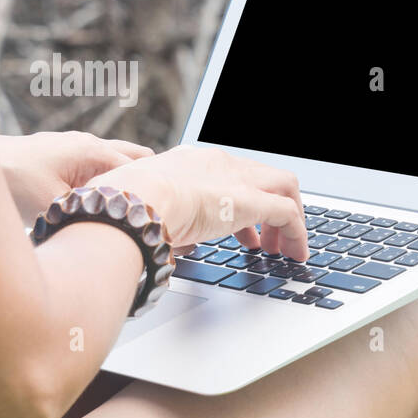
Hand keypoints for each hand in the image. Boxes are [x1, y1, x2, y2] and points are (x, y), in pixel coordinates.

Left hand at [0, 131, 154, 220]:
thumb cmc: (14, 180)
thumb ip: (92, 211)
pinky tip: (101, 200)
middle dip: (147, 179)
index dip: (152, 191)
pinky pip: (98, 165)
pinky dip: (107, 178)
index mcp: (95, 152)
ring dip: (124, 179)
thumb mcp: (59, 204)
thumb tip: (116, 225)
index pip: (140, 170)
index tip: (161, 214)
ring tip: (130, 205)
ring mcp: (76, 146)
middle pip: (136, 157)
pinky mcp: (64, 154)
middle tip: (155, 205)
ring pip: (117, 160)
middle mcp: (90, 144)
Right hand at [88, 145, 308, 260]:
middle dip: (270, 206)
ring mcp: (236, 179)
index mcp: (189, 162)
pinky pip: (289, 214)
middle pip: (262, 176)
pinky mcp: (252, 201)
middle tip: (266, 239)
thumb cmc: (119, 209)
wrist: (129, 203)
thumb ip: (148, 220)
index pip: (228, 174)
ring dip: (288, 219)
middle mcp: (218, 163)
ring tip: (283, 250)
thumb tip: (149, 242)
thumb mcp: (135, 209)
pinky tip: (296, 254)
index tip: (238, 225)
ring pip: (284, 187)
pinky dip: (298, 233)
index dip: (238, 199)